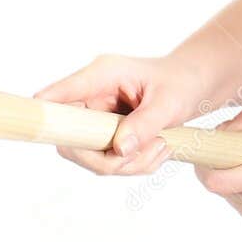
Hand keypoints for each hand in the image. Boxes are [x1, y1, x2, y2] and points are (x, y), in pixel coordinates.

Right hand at [32, 53, 205, 176]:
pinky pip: (108, 161)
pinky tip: (158, 151)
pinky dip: (133, 166)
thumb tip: (119, 150)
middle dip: (104, 158)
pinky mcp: (106, 134)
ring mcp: (97, 117)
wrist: (196, 85)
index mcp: (101, 75)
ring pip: (90, 156)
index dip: (46, 115)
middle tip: (138, 156)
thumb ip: (144, 124)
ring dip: (126, 165)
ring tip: (160, 148)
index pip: (60, 94)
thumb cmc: (183, 82)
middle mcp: (92, 96)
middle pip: (70, 139)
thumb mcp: (169, 102)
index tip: (46, 133)